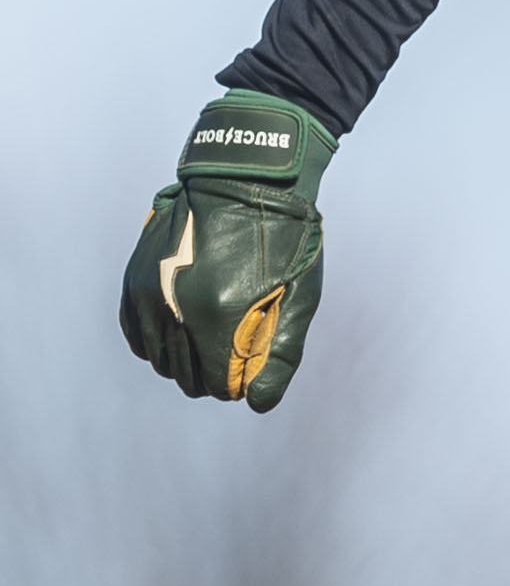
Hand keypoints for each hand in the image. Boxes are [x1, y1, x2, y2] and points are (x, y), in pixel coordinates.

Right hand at [117, 92, 337, 411]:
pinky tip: (178, 336)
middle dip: (210, 376)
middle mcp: (175, 308)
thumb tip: (258, 403)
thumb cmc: (284, 241)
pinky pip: (136, 334)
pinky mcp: (134, 280)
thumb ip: (279, 355)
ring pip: (157, 359)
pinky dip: (155, 344)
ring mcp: (149, 293)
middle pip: (184, 376)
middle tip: (232, 361)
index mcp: (218, 315)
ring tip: (209, 343)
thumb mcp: (299, 297)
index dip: (236, 385)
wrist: (246, 182)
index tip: (248, 374)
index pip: (217, 384)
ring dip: (182, 361)